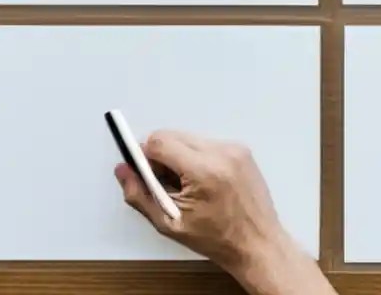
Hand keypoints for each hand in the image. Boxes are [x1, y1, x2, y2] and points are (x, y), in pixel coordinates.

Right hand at [114, 131, 334, 294]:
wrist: (258, 244)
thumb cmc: (218, 239)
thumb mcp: (169, 224)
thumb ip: (140, 195)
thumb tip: (122, 170)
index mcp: (204, 171)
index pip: (159, 141)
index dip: (144, 155)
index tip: (143, 171)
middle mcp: (221, 153)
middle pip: (172, 135)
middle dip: (161, 156)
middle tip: (165, 183)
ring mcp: (234, 149)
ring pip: (188, 138)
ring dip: (179, 156)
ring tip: (186, 186)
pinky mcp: (241, 150)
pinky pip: (206, 143)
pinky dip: (196, 157)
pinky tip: (202, 182)